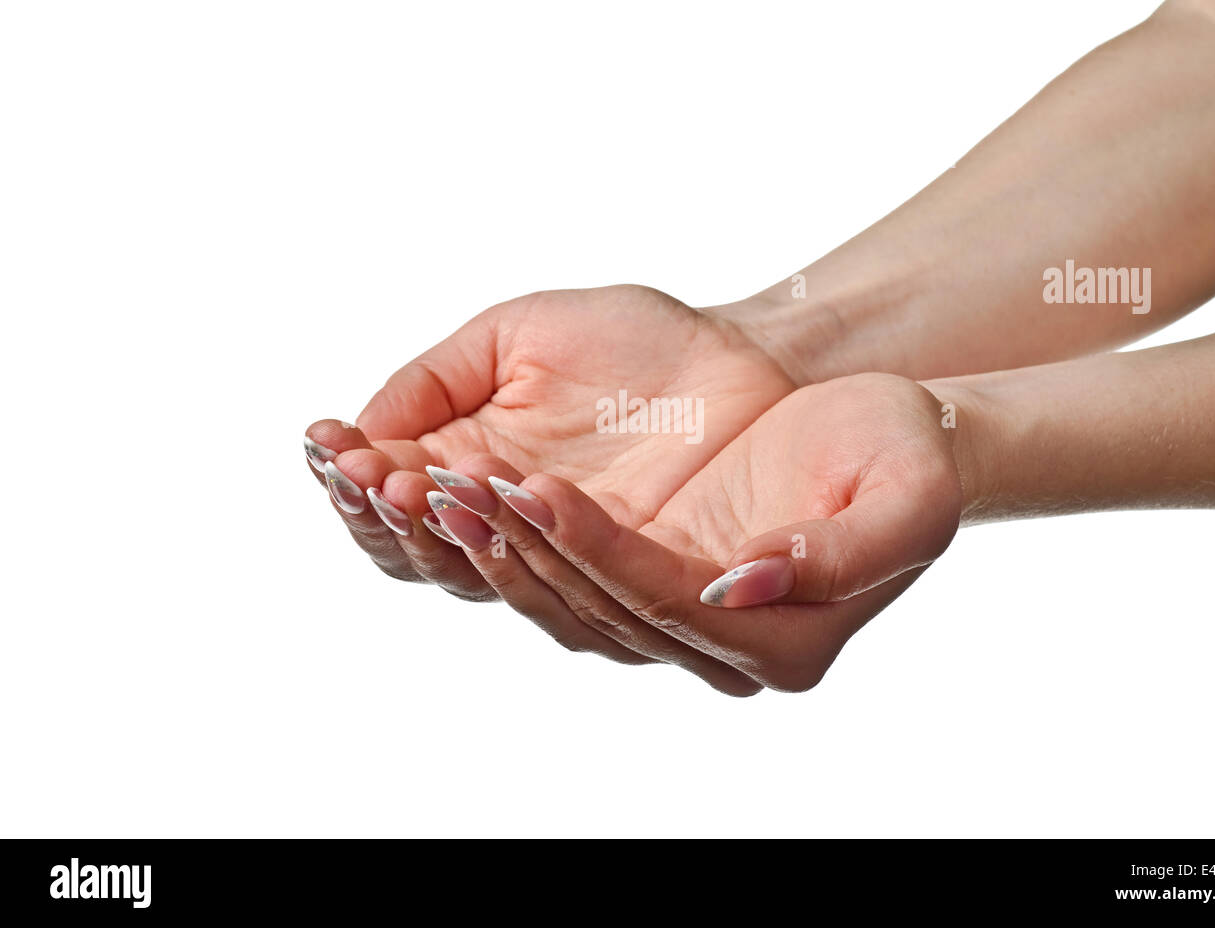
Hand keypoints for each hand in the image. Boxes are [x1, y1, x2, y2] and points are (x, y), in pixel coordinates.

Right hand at [304, 284, 794, 688]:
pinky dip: (525, 540)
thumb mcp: (515, 335)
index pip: (388, 504)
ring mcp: (570, 559)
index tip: (326, 442)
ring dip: (440, 532)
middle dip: (381, 513)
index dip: (349, 481)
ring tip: (413, 482)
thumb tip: (354, 429)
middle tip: (367, 470)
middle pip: (419, 555)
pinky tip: (499, 492)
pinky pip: (572, 579)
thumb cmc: (635, 340)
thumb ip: (435, 380)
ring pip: (483, 578)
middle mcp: (510, 529)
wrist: (741, 352)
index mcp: (471, 472)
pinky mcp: (637, 578)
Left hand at [460, 373, 963, 691]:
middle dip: (527, 550)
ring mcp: (689, 620)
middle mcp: (729, 649)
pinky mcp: (661, 580)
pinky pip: (578, 573)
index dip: (595, 549)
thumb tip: (742, 583)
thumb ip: (839, 555)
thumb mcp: (906, 501)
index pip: (664, 603)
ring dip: (509, 547)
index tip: (532, 485)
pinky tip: (481, 492)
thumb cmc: (908, 457)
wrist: (894, 434)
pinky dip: (526, 536)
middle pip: (606, 611)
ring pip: (577, 602)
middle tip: (455, 485)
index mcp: (786, 644)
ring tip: (449, 487)